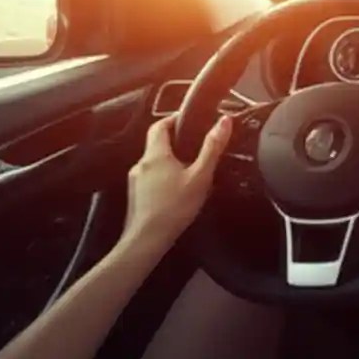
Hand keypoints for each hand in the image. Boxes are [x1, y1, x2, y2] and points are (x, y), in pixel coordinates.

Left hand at [119, 115, 230, 256]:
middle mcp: (141, 164)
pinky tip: (176, 191)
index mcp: (156, 154)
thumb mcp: (200, 176)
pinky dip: (162, 178)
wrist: (147, 239)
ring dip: (169, 162)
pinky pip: (150, 178)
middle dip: (175, 143)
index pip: (160, 125)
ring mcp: (135, 180)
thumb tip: (224, 122)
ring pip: (154, 163)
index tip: (187, 120)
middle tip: (194, 147)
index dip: (173, 119)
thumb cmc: (175, 207)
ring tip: (189, 171)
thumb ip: (212, 148)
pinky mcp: (134, 195)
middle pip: (157, 144)